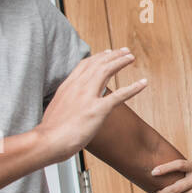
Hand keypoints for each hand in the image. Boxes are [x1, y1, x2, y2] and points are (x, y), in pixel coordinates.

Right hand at [37, 48, 147, 163]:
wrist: (48, 141)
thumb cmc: (51, 130)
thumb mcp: (55, 108)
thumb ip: (65, 101)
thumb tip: (70, 104)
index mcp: (68, 86)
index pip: (85, 65)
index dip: (98, 57)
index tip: (107, 53)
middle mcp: (78, 87)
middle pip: (98, 64)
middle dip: (113, 55)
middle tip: (125, 51)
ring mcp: (88, 97)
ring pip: (107, 71)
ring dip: (121, 62)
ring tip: (131, 58)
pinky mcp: (98, 110)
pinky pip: (120, 95)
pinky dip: (133, 88)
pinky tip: (143, 83)